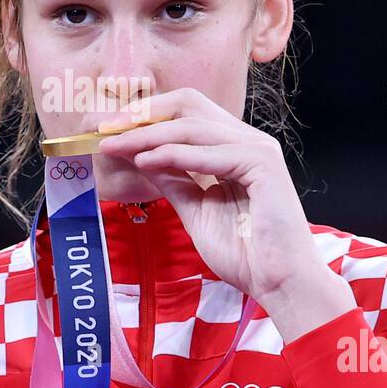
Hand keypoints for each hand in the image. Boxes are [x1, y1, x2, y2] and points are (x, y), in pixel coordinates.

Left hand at [97, 88, 356, 339]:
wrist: (280, 282)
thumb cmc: (245, 254)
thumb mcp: (195, 210)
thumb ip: (174, 181)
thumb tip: (141, 158)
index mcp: (234, 148)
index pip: (186, 113)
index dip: (147, 116)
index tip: (110, 132)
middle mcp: (248, 140)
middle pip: (189, 104)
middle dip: (143, 113)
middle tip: (107, 129)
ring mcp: (258, 148)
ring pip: (193, 126)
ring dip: (148, 134)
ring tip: (115, 145)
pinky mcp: (263, 164)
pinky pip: (210, 151)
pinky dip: (174, 154)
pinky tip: (145, 161)